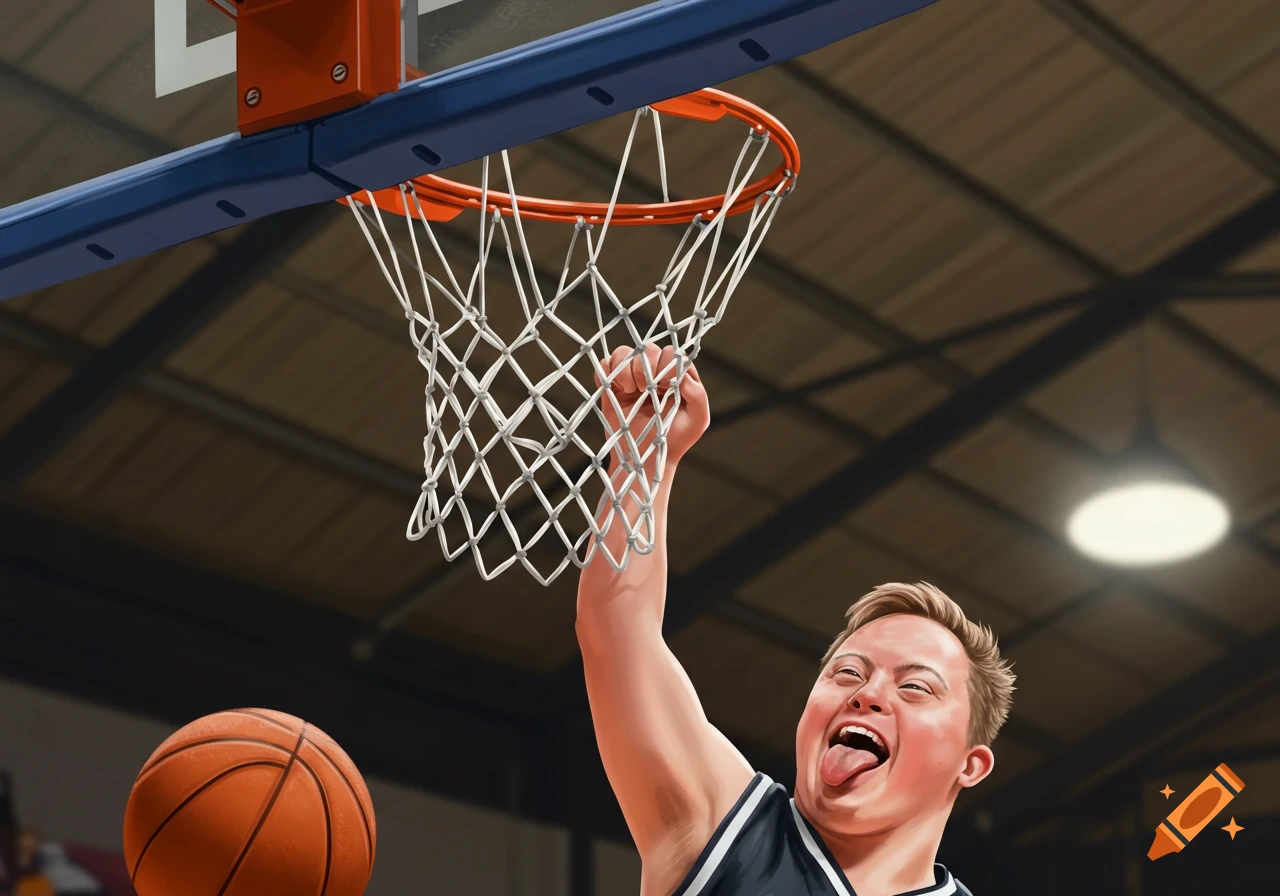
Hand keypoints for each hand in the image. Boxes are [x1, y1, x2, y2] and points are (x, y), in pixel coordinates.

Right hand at [595, 344, 708, 471]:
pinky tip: (617, 390)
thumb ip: (698, 395)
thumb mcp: (698, 420)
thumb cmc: (675, 440)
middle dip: (646, 366)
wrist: (646, 460)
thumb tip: (682, 373)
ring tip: (631, 390)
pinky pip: (604, 365)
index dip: (667, 363)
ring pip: (624, 353)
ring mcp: (631, 379)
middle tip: (646, 390)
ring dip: (626, 368)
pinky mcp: (612, 387)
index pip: (671, 353)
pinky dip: (607, 371)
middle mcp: (653, 373)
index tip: (666, 385)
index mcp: (674, 377)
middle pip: (647, 349)